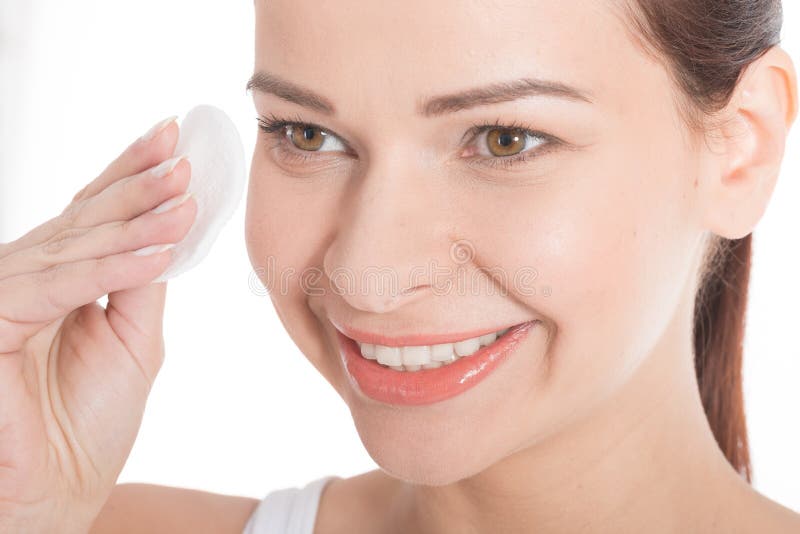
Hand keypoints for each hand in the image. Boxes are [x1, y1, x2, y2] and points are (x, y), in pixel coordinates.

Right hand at [0, 117, 196, 532]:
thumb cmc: (89, 424)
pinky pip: (53, 289)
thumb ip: (139, 281)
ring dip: (133, 222)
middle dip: (136, 185)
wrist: (59, 495)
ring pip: (71, 247)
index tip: (171, 139)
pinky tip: (158, 251)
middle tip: (181, 156)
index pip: (94, 216)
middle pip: (82, 219)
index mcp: (57, 281)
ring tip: (183, 199)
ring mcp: (2, 301)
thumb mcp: (133, 339)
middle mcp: (24, 280)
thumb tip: (164, 227)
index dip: (130, 176)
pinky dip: (108, 269)